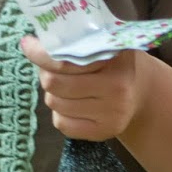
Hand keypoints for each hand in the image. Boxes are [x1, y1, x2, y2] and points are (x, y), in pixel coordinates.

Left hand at [21, 36, 153, 140]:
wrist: (143, 93)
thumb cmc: (115, 63)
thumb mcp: (106, 42)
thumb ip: (79, 38)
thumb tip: (37, 40)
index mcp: (115, 60)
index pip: (64, 61)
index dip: (40, 54)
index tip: (28, 45)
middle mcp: (116, 89)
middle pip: (54, 83)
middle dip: (45, 74)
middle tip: (48, 68)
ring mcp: (110, 114)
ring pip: (55, 104)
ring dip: (52, 94)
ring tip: (63, 86)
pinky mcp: (103, 133)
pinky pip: (62, 124)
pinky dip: (59, 113)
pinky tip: (70, 105)